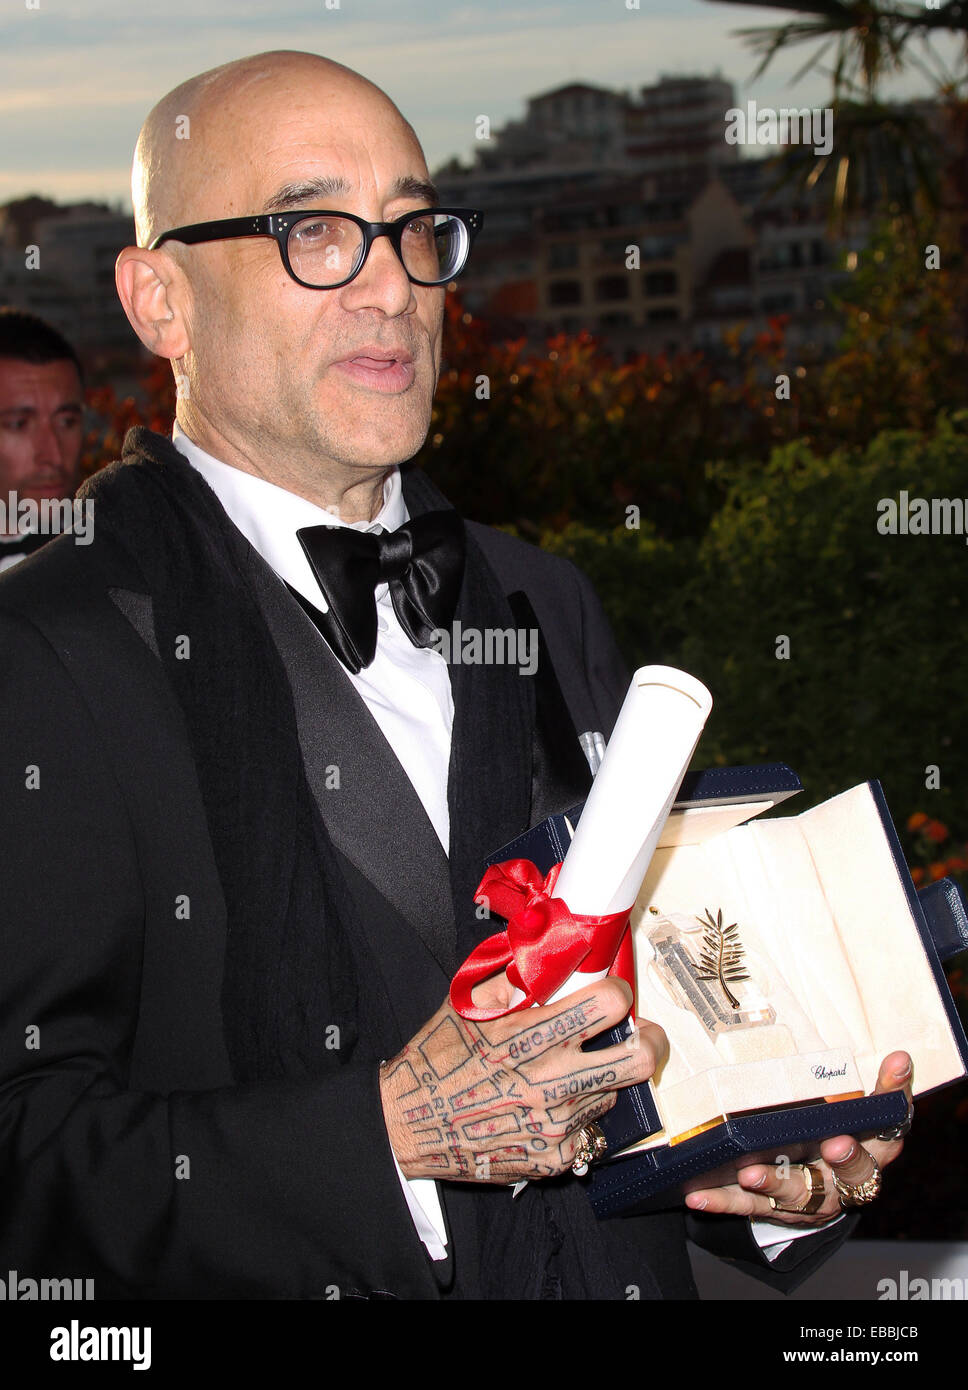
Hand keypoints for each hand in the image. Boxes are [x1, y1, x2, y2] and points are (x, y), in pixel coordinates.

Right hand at [380, 978, 666, 1182]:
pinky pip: (589, 1130)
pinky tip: (547, 1108)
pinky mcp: (556, 1158)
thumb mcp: (469, 1003)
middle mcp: (551, 1079)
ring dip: (600, 1079)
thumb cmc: (437, 1057)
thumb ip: (516, 979)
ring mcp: (557, 1123)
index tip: (614, 996)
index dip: (619, 994)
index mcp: (530, 1034)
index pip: (609, 1004)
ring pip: (613, 1093)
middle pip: (638, 1058)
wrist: (407, 1123)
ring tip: (567, 1074)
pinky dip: (576, 1117)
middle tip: (642, 1035)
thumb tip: (552, 956)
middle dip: (651, 1041)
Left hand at [683, 1051, 912, 1225]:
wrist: (825, 1187)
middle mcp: (845, 1182)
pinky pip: (747, 1207)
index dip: (871, 1136)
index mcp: (873, 1152)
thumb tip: (902, 1056)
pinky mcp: (774, 1210)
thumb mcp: (867, 1111)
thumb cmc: (847, 1136)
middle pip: (848, 1177)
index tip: (848, 1132)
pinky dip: (722, 1201)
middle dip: (836, 1163)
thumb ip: (886, 1087)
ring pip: (796, 1195)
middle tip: (827, 1146)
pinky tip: (699, 1194)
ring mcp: (811, 1200)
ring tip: (750, 1173)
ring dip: (773, 1183)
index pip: (884, 1142)